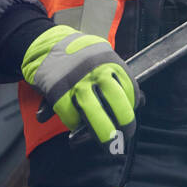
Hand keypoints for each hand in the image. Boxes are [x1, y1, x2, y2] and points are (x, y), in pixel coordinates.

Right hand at [21, 25, 142, 143]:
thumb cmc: (78, 53)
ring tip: (109, 144)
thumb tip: (142, 101)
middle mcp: (94, 70)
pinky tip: (77, 124)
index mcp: (109, 59)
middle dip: (125, 123)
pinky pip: (71, 116)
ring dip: (104, 133)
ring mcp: (76, 81)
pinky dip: (75, 124)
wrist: (44, 43)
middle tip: (125, 135)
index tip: (128, 114)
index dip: (132, 105)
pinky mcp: (57, 91)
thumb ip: (118, 76)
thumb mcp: (101, 54)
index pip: (130, 88)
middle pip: (117, 103)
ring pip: (95, 114)